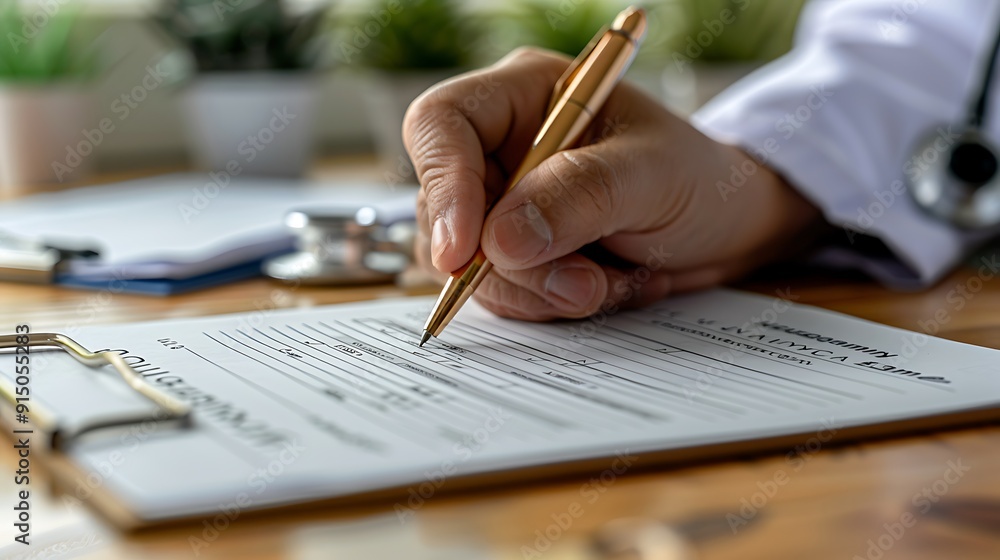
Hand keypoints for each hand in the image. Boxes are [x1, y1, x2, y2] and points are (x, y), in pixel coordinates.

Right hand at [404, 48, 819, 320]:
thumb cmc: (700, 178)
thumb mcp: (651, 176)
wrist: (730, 228)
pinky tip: (608, 286)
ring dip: (540, 291)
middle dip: (512, 265)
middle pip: (449, 211)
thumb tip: (496, 242)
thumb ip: (578, 197)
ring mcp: (505, 206)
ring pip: (472, 265)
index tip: (463, 252)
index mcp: (525, 96)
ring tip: (612, 281)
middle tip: (583, 284)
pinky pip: (503, 295)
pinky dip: (551, 305)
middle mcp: (502, 149)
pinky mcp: (517, 255)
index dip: (442, 186)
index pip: (443, 125)